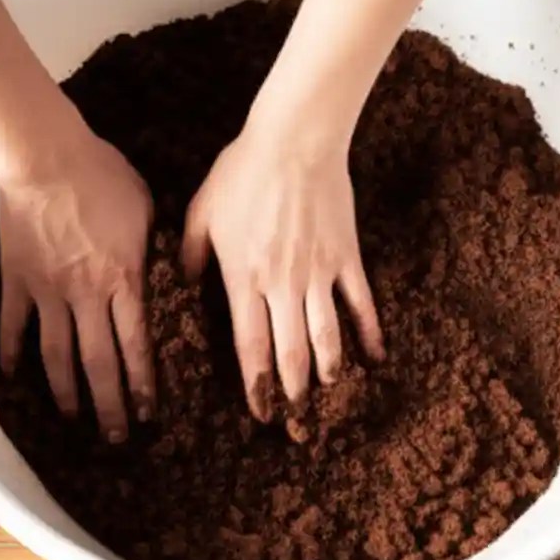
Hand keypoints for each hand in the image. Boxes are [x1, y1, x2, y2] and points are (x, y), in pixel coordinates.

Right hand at [0, 133, 154, 441]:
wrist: (46, 155)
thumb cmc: (102, 173)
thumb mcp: (147, 207)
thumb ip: (155, 246)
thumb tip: (168, 268)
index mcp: (124, 279)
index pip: (136, 345)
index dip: (142, 384)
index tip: (147, 413)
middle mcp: (86, 295)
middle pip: (99, 363)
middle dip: (109, 405)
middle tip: (116, 436)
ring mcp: (48, 291)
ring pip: (56, 356)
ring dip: (66, 392)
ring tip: (73, 417)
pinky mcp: (17, 280)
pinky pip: (12, 326)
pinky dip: (11, 353)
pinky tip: (12, 377)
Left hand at [181, 131, 383, 420]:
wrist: (295, 140)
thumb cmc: (243, 172)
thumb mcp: (201, 211)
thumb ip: (191, 254)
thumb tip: (184, 286)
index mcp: (244, 279)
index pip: (251, 346)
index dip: (255, 384)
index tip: (259, 412)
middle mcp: (283, 285)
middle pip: (290, 351)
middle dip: (292, 391)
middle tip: (295, 420)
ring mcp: (319, 273)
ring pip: (326, 336)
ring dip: (327, 370)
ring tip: (326, 394)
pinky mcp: (346, 257)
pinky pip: (361, 303)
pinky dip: (369, 332)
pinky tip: (375, 358)